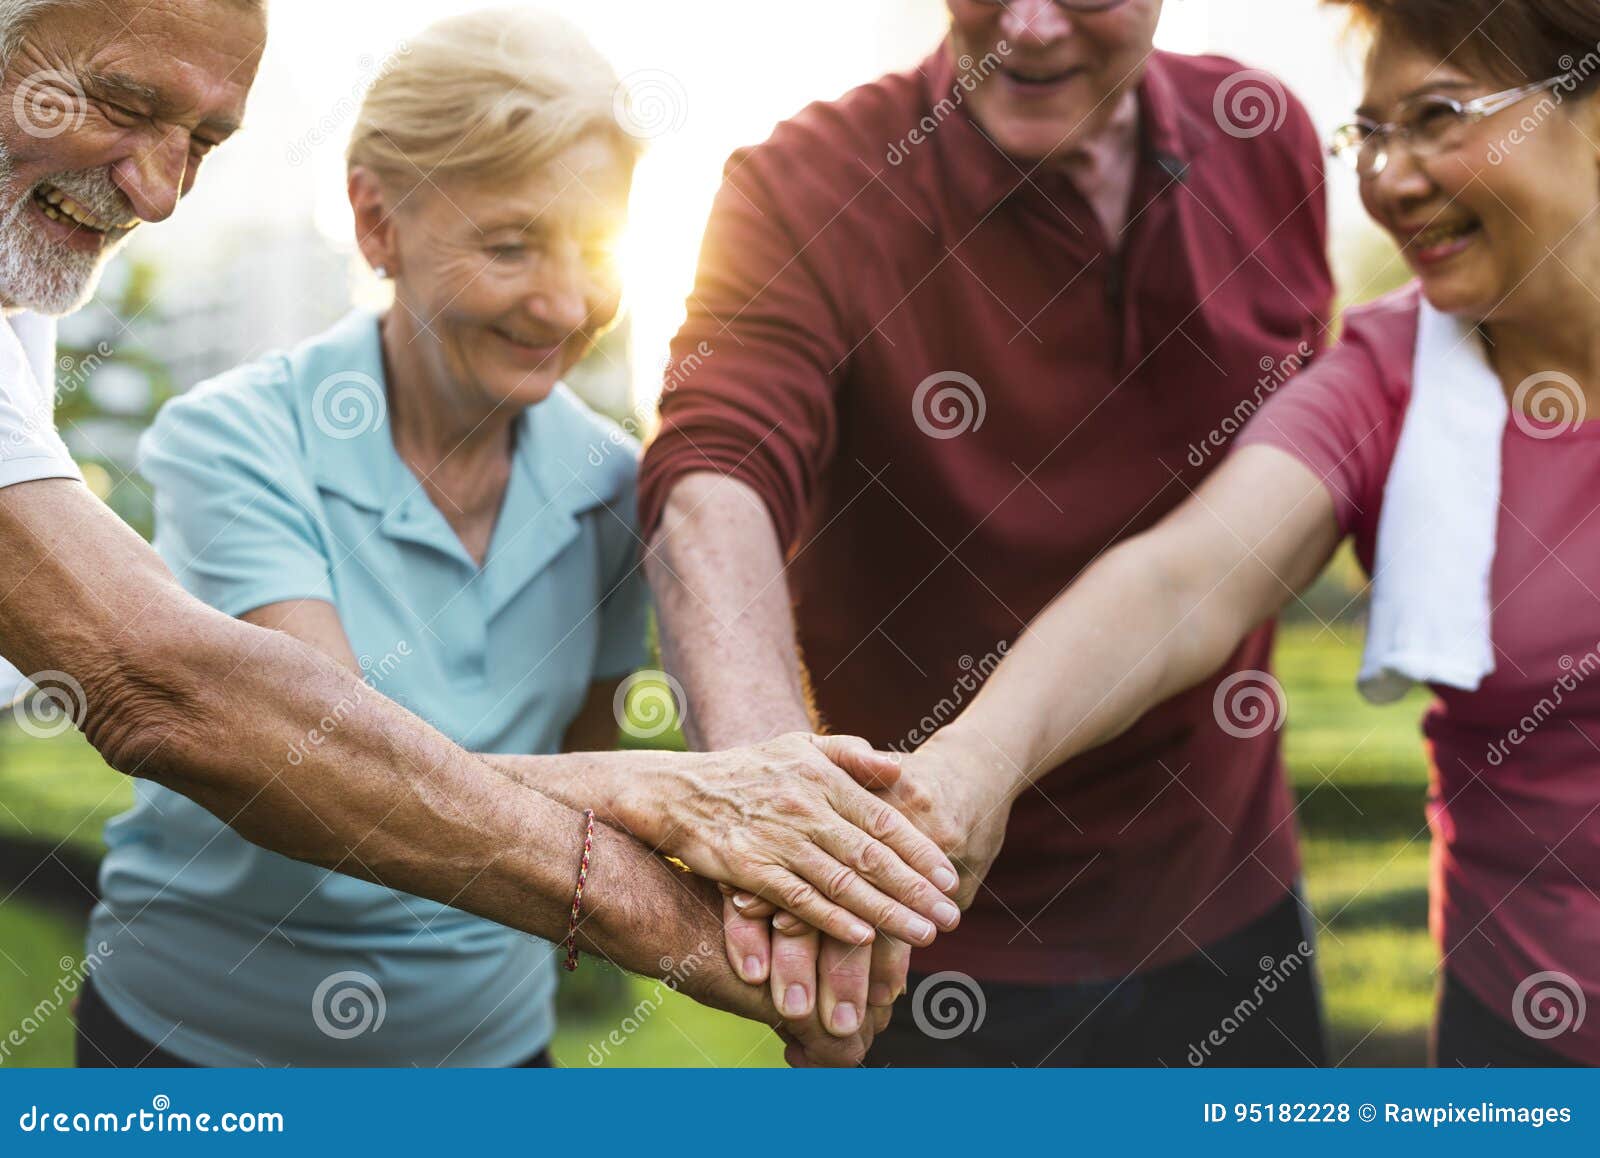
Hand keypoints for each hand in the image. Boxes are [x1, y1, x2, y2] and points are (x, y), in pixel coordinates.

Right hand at [720, 727, 1018, 1038]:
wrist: (674, 791)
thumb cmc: (744, 770)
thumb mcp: (798, 745)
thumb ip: (850, 754)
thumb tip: (897, 767)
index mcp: (822, 778)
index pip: (882, 819)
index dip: (919, 851)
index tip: (949, 877)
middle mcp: (804, 808)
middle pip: (871, 856)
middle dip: (916, 890)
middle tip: (952, 917)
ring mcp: (777, 840)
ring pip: (843, 883)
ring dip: (887, 912)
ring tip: (923, 934)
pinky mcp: (749, 869)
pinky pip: (799, 900)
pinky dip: (833, 919)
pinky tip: (863, 938)